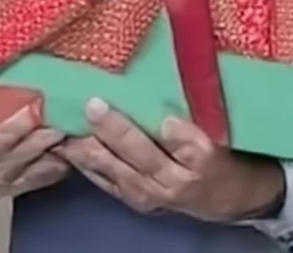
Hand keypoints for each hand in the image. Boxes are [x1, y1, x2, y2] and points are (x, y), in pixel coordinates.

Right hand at [0, 91, 68, 198]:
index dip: (12, 132)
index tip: (35, 108)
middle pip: (5, 167)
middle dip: (36, 148)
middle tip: (63, 125)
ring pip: (12, 182)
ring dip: (43, 167)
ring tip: (71, 149)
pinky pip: (10, 186)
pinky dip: (36, 178)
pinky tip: (58, 167)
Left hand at [57, 98, 283, 221]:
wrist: (224, 197)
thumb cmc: (219, 151)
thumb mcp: (218, 130)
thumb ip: (193, 113)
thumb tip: (164, 90)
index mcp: (201, 157)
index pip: (183, 140)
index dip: (167, 127)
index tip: (150, 107)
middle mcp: (174, 180)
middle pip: (142, 154)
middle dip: (116, 130)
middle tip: (93, 104)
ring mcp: (151, 195)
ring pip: (117, 170)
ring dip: (91, 148)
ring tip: (68, 126)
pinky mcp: (136, 202)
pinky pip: (107, 183)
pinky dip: (86, 165)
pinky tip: (69, 147)